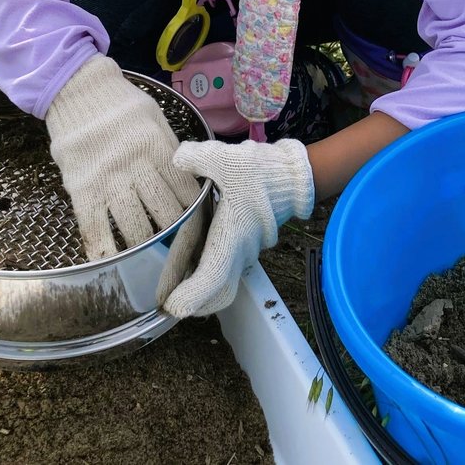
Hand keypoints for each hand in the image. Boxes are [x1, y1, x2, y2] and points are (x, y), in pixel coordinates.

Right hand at [46, 55, 201, 259]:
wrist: (76, 88)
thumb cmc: (119, 103)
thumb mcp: (154, 117)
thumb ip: (169, 148)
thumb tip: (188, 175)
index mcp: (157, 146)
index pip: (184, 189)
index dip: (192, 208)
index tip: (195, 219)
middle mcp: (135, 165)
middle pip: (164, 213)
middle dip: (173, 230)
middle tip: (175, 239)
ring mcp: (106, 179)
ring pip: (134, 227)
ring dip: (144, 242)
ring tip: (148, 248)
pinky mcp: (80, 188)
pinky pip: (93, 227)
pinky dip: (103, 249)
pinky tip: (110, 259)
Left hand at [157, 138, 313, 316]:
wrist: (293, 176)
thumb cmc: (261, 171)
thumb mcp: (226, 159)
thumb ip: (199, 158)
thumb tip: (177, 158)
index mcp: (232, 236)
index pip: (212, 278)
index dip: (191, 296)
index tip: (172, 306)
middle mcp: (240, 251)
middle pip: (218, 293)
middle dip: (195, 304)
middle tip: (170, 302)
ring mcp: (246, 250)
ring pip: (223, 282)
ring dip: (201, 288)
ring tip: (174, 281)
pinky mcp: (246, 243)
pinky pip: (226, 268)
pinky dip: (209, 273)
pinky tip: (191, 257)